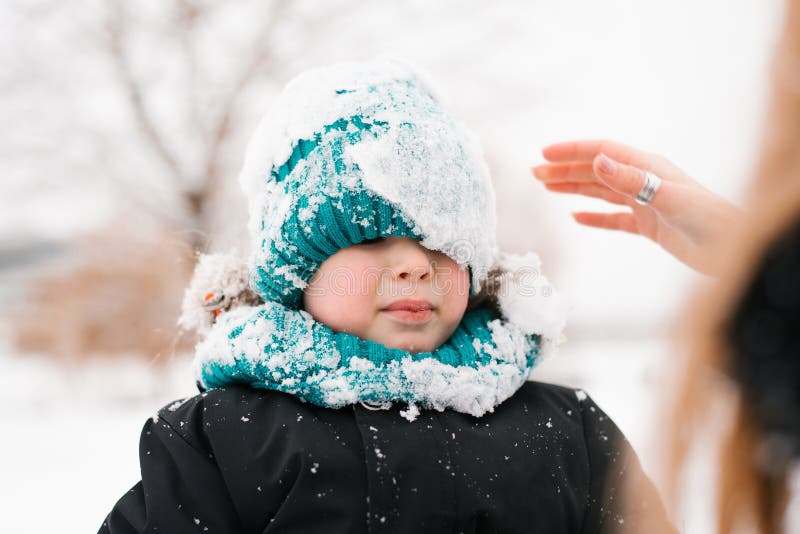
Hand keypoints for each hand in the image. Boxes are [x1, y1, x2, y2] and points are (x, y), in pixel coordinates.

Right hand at [531, 140, 742, 274]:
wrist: (732, 249)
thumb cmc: (708, 220)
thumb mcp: (668, 198)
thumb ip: (632, 180)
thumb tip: (597, 161)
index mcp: (648, 167)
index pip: (602, 152)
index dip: (572, 151)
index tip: (544, 154)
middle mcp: (644, 180)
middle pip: (596, 170)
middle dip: (564, 169)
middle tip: (534, 173)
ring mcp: (645, 203)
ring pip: (601, 191)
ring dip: (573, 188)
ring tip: (546, 187)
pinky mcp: (648, 225)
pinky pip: (614, 218)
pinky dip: (594, 217)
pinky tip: (576, 217)